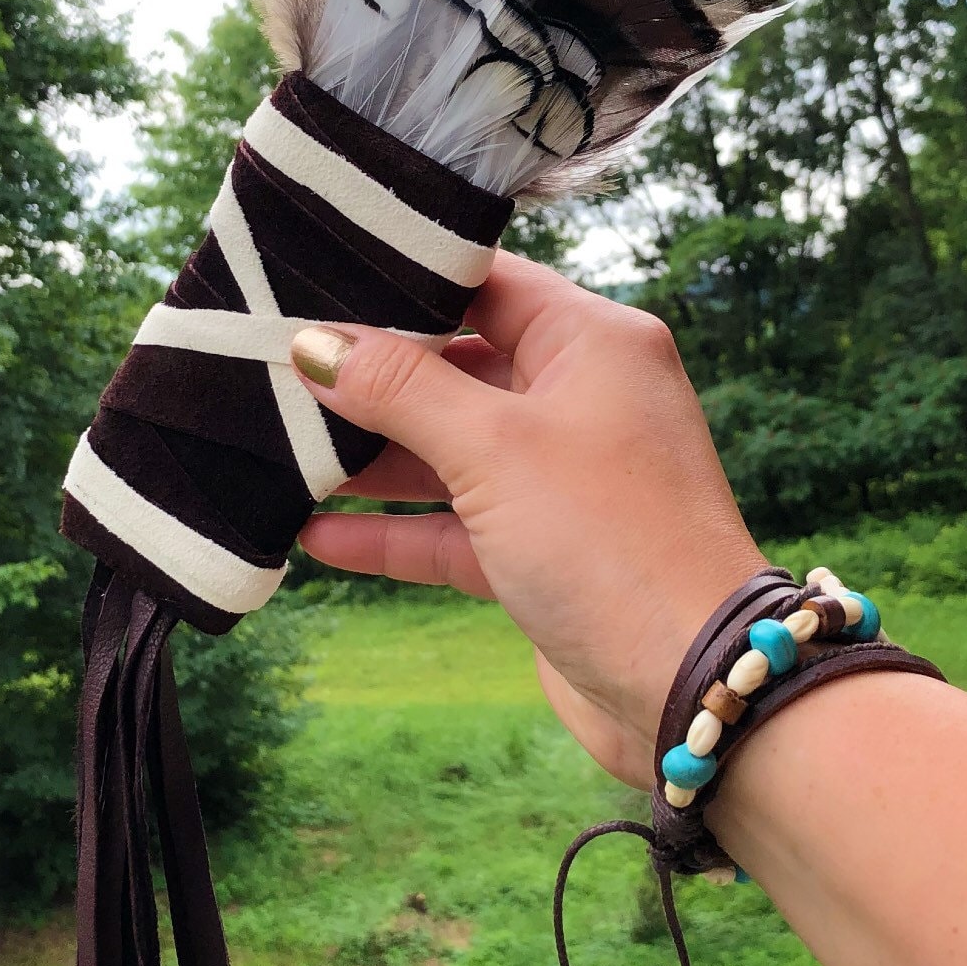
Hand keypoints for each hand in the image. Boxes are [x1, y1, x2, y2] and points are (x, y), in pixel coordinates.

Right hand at [293, 253, 763, 787]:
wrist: (692, 685)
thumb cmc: (612, 543)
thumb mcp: (492, 448)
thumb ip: (400, 389)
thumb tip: (316, 344)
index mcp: (594, 343)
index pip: (485, 283)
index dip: (401, 281)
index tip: (312, 280)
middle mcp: (584, 400)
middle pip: (458, 367)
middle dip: (371, 378)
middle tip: (273, 369)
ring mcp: (564, 480)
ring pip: (449, 452)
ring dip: (371, 459)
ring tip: (276, 452)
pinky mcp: (544, 553)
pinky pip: (455, 526)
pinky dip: (395, 529)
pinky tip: (316, 535)